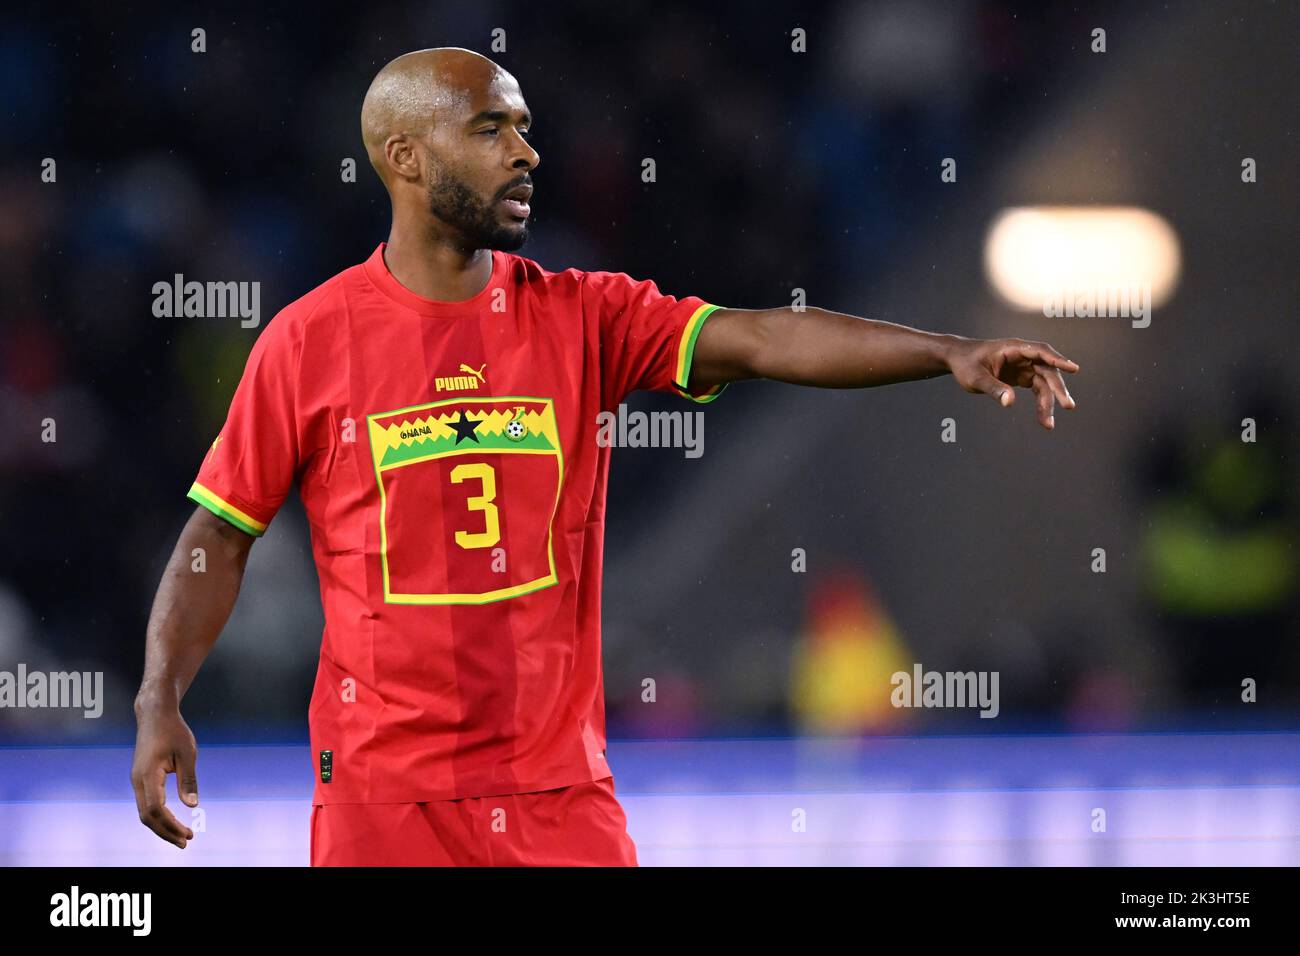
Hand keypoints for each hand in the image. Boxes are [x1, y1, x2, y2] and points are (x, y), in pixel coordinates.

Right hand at [131, 698, 199, 847]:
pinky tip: (172, 822)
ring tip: (181, 836)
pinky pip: (146, 804)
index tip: (188, 834)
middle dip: (165, 832)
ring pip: (145, 812)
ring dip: (162, 826)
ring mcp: (137, 780)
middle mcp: (137, 781)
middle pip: (147, 816)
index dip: (171, 825)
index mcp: (147, 775)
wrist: (155, 714)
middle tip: (186, 842)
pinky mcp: (141, 779)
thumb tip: (192, 806)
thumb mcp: (187, 753)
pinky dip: (158, 816)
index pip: (156, 809)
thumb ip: (188, 780)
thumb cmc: (174, 730)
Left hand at [946, 337, 1078, 429]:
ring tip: (1048, 424)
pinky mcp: (1022, 376)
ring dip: (1049, 402)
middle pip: (1047, 370)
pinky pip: (1037, 388)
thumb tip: (1010, 402)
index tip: (1074, 368)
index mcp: (1013, 348)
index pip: (1041, 351)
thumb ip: (993, 389)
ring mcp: (1024, 366)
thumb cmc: (965, 364)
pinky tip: (1044, 418)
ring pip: (1044, 383)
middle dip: (1057, 389)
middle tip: (1068, 406)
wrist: (957, 360)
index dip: (1058, 359)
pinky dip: (1041, 403)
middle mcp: (1023, 355)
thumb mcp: (975, 378)